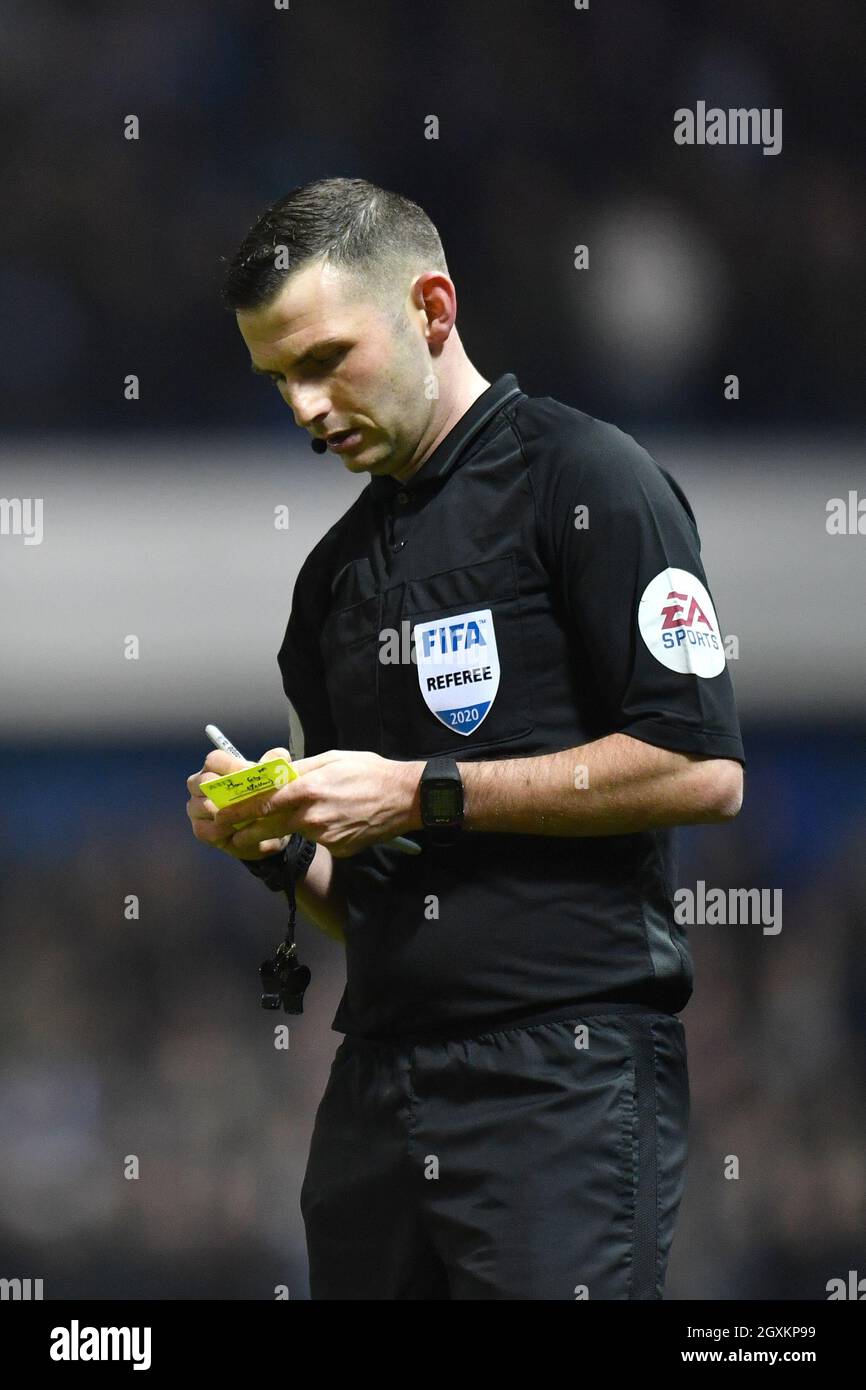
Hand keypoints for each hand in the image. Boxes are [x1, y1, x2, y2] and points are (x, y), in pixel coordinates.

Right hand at [186, 746, 291, 861]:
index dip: (230, 765)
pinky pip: (207, 830)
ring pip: (203, 806)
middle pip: (202, 781)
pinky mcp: (200, 830)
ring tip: (245, 814)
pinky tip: (238, 829)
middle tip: (247, 795)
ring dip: (225, 811)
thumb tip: (278, 756)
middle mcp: (200, 786)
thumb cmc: (263, 800)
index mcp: (216, 769)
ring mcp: (196, 808)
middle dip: (226, 788)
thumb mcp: (272, 781)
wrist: (265, 831)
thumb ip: (274, 766)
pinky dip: (224, 830)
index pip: (214, 760)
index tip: (249, 772)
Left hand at [210, 749, 422, 858]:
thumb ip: (299, 770)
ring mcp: (325, 836)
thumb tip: (273, 775)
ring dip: (286, 828)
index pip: (262, 802)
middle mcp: (312, 816)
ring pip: (295, 832)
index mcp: (308, 789)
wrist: (405, 798)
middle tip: (232, 832)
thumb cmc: (368, 772)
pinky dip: (317, 832)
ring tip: (295, 819)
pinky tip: (335, 819)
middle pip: (269, 827)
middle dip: (247, 831)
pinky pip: (318, 840)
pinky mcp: (337, 848)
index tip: (220, 812)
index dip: (238, 809)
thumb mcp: (331, 759)